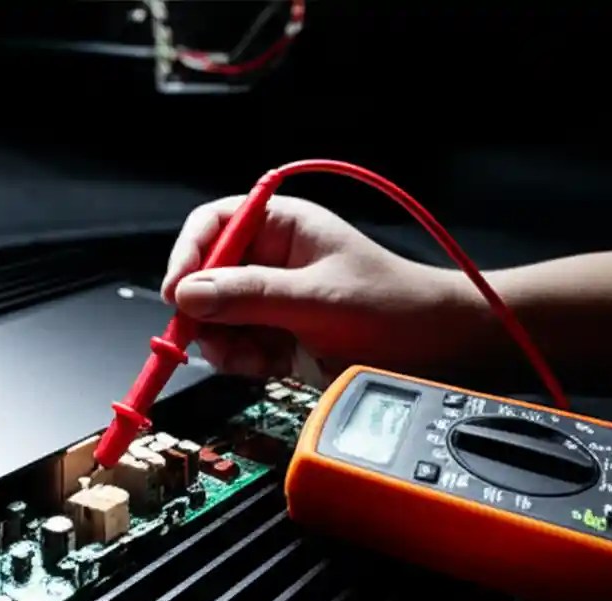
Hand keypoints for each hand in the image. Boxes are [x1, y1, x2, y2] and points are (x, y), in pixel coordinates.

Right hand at [161, 195, 484, 383]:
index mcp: (280, 226)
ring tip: (254, 358)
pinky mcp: (275, 333)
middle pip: (204, 277)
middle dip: (205, 313)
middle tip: (212, 341)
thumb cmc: (390, 306)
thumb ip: (249, 295)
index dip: (188, 256)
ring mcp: (269, 297)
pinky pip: (235, 345)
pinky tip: (267, 365)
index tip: (177, 294)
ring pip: (214, 318)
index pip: (212, 225)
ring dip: (225, 343)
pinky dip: (242, 360)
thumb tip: (188, 294)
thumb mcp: (316, 298)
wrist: (434, 348)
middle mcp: (268, 257)